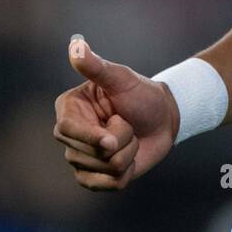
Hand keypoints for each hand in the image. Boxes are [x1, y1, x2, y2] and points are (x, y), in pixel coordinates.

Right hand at [53, 37, 179, 191]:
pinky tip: (130, 157)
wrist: (164, 118)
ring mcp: (80, 158)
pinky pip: (106, 185)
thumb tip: (75, 46)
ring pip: (101, 170)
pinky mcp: (94, 177)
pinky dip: (126, 173)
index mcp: (69, 109)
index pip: (67, 130)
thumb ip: (96, 66)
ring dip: (126, 154)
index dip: (91, 137)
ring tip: (129, 137)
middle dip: (118, 140)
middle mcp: (69, 135)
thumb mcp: (121, 78)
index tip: (111, 138)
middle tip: (126, 123)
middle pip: (86, 154)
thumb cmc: (142, 94)